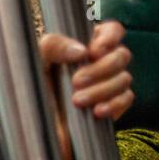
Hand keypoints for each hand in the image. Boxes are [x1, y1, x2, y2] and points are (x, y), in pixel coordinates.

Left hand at [40, 21, 132, 159]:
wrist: (33, 129)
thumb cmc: (32, 90)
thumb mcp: (36, 64)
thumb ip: (52, 46)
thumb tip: (81, 51)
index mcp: (86, 46)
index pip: (112, 30)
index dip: (110, 36)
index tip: (94, 51)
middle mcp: (101, 63)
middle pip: (122, 55)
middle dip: (102, 67)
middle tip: (76, 81)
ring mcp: (109, 86)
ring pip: (124, 78)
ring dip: (103, 89)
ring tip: (77, 101)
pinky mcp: (112, 107)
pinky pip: (126, 99)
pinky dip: (113, 104)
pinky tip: (96, 111)